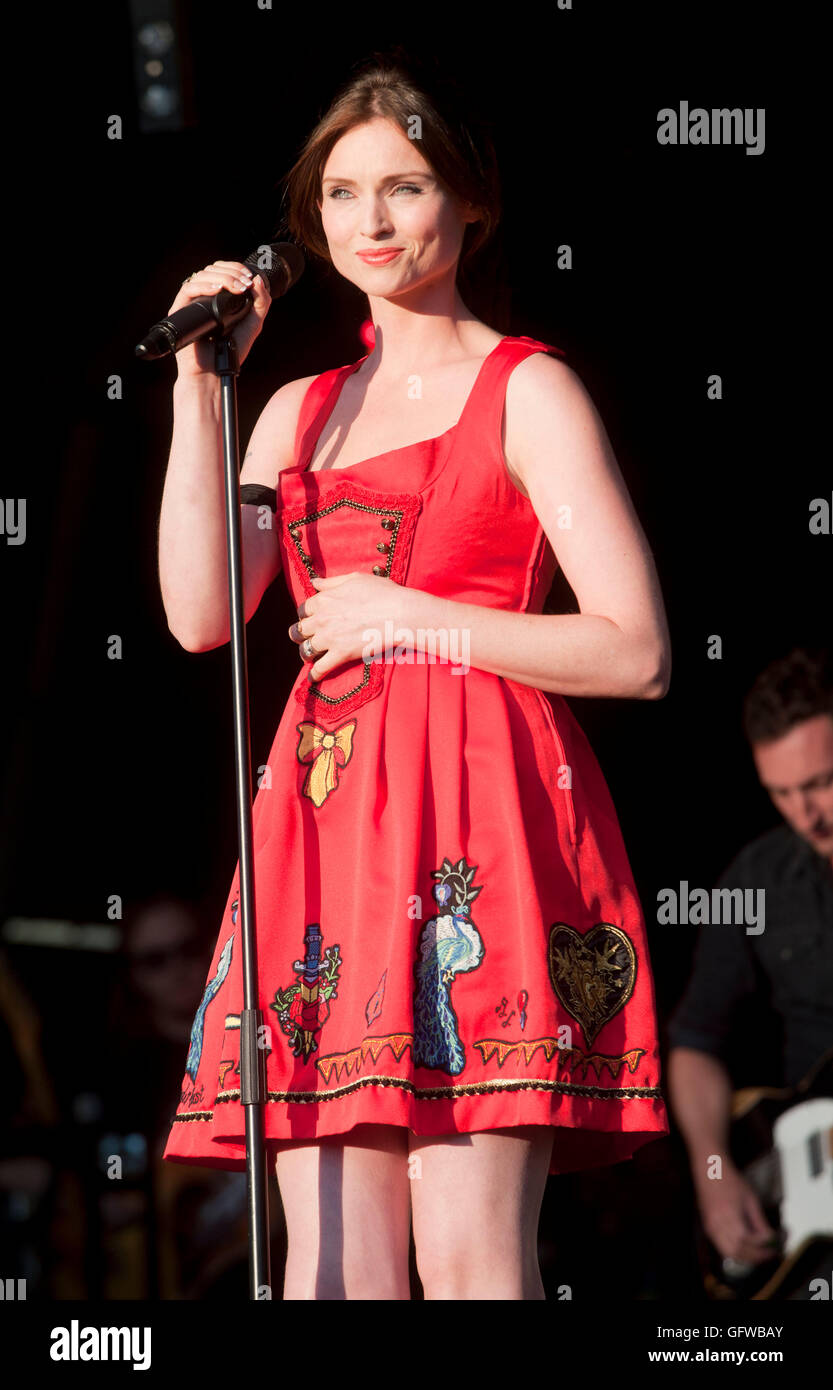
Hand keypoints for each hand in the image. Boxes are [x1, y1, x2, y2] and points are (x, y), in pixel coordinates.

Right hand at [167, 260, 271, 378]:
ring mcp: (192, 303)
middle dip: (231, 272)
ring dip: (222, 277)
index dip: (236, 269)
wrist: (214, 371)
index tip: (249, 278)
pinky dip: (204, 286)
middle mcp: (204, 297)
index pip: (223, 271)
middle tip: (245, 284)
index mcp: (219, 297)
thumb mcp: (253, 325)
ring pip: (201, 275)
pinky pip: (187, 289)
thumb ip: (261, 303)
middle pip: (212, 269)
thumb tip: (257, 278)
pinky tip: (218, 290)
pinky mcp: (180, 310)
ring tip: (237, 288)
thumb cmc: (231, 352)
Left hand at [288, 572, 409, 681]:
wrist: (400, 613)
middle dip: (301, 634)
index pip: (303, 609)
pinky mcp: (340, 654)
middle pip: (298, 630)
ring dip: (306, 654)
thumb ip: (331, 582)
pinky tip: (312, 678)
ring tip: (310, 656)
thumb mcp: (355, 579)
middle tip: (307, 638)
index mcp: (324, 599)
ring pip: (305, 650)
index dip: (306, 615)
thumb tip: (315, 582)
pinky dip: (315, 675)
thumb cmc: (382, 593)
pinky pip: (320, 668)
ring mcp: (329, 638)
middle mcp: (321, 618)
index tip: (311, 619)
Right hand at [696, 1165, 780, 1266]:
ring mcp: (710, 1227)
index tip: (774, 1243)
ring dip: (745, 1256)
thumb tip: (769, 1237)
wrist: (710, 1170)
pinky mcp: (708, 1227)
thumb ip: (759, 1221)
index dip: (762, 1245)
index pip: (748, 1240)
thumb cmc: (730, 1180)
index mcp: (729, 1215)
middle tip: (769, 1252)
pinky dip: (735, 1251)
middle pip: (737, 1251)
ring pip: (728, 1253)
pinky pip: (721, 1247)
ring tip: (759, 1252)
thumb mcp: (750, 1199)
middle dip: (755, 1256)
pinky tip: (745, 1247)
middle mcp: (717, 1224)